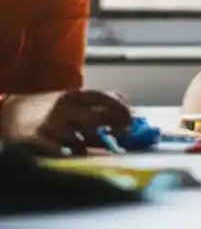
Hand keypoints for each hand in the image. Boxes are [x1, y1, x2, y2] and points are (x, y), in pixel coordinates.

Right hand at [0, 90, 131, 155]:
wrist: (3, 113)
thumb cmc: (44, 110)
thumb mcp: (68, 100)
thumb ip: (94, 102)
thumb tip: (123, 98)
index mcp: (71, 97)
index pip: (101, 97)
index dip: (118, 108)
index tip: (131, 120)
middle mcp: (62, 109)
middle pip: (94, 119)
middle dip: (110, 131)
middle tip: (119, 140)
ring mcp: (49, 125)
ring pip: (79, 141)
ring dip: (91, 151)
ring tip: (96, 155)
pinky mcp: (35, 141)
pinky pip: (57, 153)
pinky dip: (68, 158)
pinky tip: (72, 160)